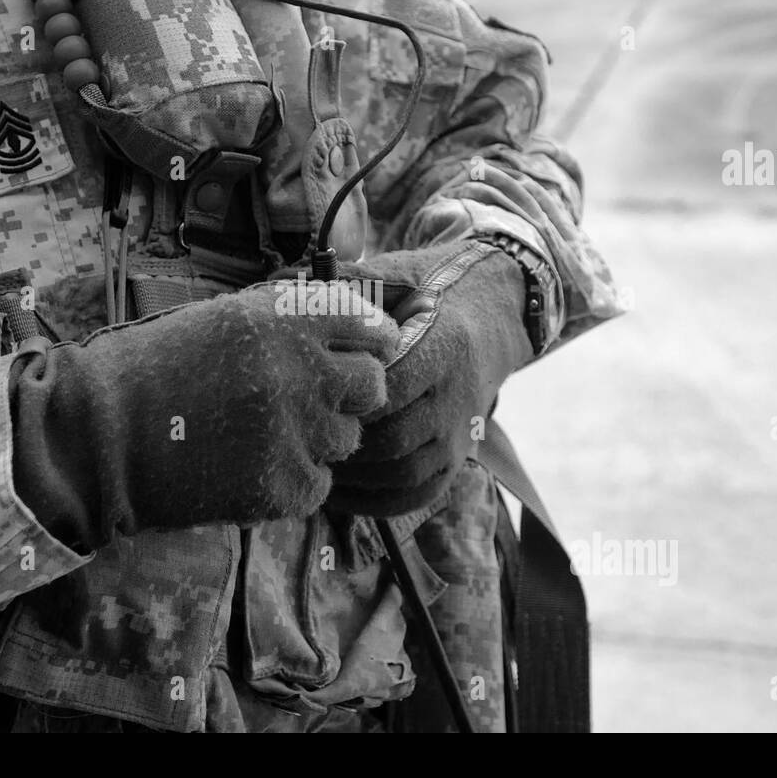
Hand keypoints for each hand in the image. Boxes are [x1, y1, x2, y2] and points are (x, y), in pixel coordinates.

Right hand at [11, 281, 398, 539]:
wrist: (100, 435)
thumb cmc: (158, 369)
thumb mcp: (226, 318)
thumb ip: (293, 317)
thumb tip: (363, 326)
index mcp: (281, 319)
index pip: (367, 324)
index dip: (371, 339)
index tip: (365, 349)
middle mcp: (295, 371)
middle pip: (372, 385)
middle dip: (350, 393)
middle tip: (313, 399)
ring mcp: (291, 433)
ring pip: (347, 439)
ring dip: (320, 438)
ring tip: (264, 433)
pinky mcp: (280, 486)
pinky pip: (320, 484)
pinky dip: (295, 480)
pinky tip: (251, 466)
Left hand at [325, 242, 532, 516]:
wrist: (494, 314)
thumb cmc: (432, 291)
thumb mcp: (397, 275)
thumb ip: (348, 283)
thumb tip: (282, 285)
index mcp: (444, 345)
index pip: (392, 387)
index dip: (347, 398)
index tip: (309, 394)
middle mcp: (458, 395)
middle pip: (395, 438)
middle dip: (343, 444)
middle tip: (299, 439)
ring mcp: (461, 432)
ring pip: (405, 472)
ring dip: (355, 478)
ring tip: (312, 465)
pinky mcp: (458, 457)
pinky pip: (419, 494)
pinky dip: (377, 502)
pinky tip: (340, 492)